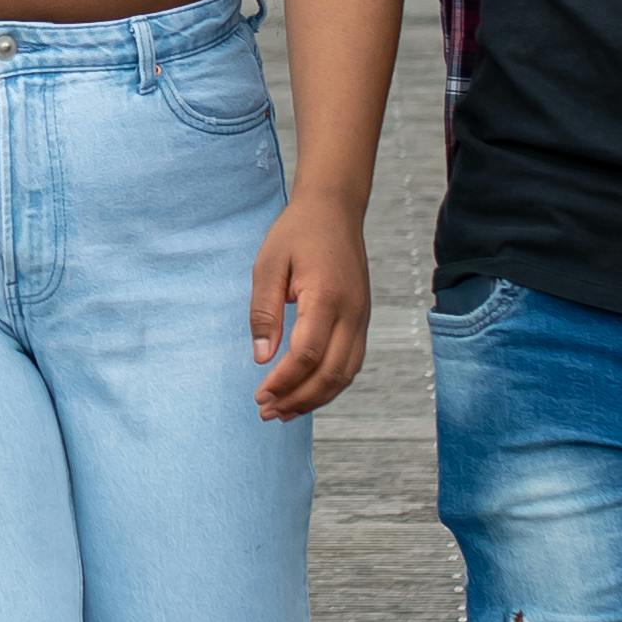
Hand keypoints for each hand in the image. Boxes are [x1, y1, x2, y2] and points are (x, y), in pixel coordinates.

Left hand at [249, 187, 371, 420]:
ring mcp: (362, 318)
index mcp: (326, 297)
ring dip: (315, 398)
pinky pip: (351, 363)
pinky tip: (307, 392)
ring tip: (284, 411)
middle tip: (267, 412)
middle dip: (298, 399)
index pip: (307, 355)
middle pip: (330, 373)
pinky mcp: (362, 320)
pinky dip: (330, 384)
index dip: (283, 382)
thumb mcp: (268, 265)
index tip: (259, 395)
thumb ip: (265, 312)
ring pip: (345, 374)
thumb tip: (262, 357)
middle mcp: (352, 312)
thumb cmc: (297, 233)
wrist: (334, 209)